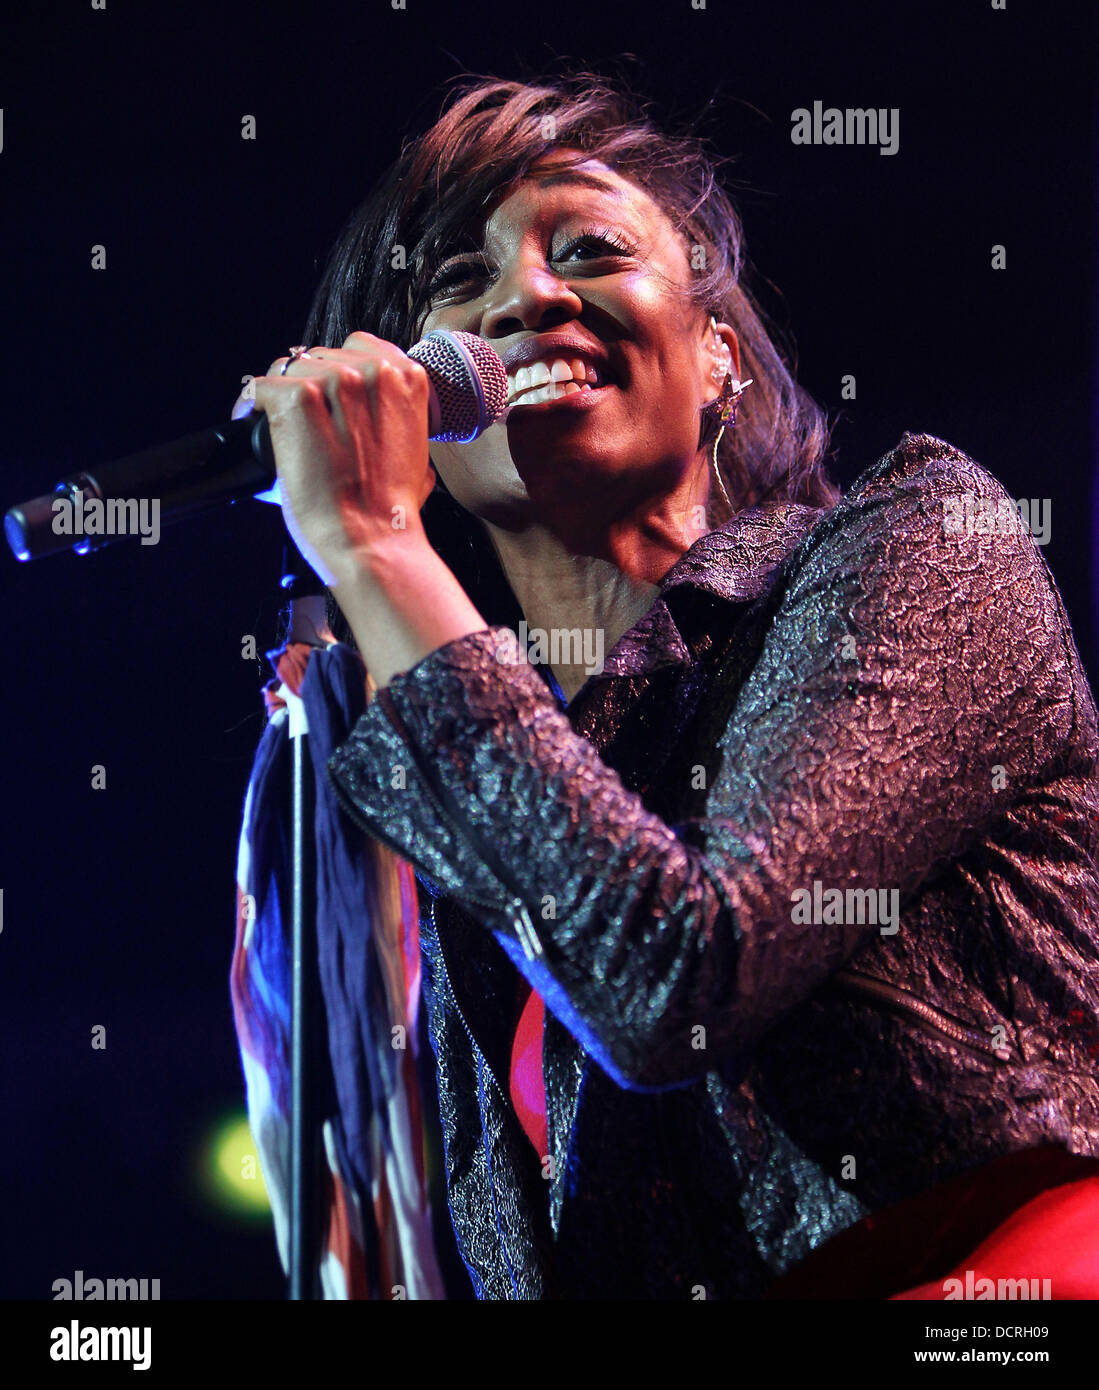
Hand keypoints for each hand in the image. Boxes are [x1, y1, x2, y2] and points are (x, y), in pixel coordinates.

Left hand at [248, 333, 436, 585]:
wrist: (371, 540)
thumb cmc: (391, 512)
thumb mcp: (418, 457)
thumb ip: (400, 425)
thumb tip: (382, 425)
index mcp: (407, 379)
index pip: (359, 348)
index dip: (337, 372)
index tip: (326, 397)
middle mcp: (374, 372)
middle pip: (321, 357)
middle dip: (310, 387)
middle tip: (305, 425)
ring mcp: (334, 381)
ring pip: (289, 370)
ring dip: (282, 397)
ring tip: (279, 430)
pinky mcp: (297, 398)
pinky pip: (258, 387)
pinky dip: (248, 406)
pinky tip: (250, 424)